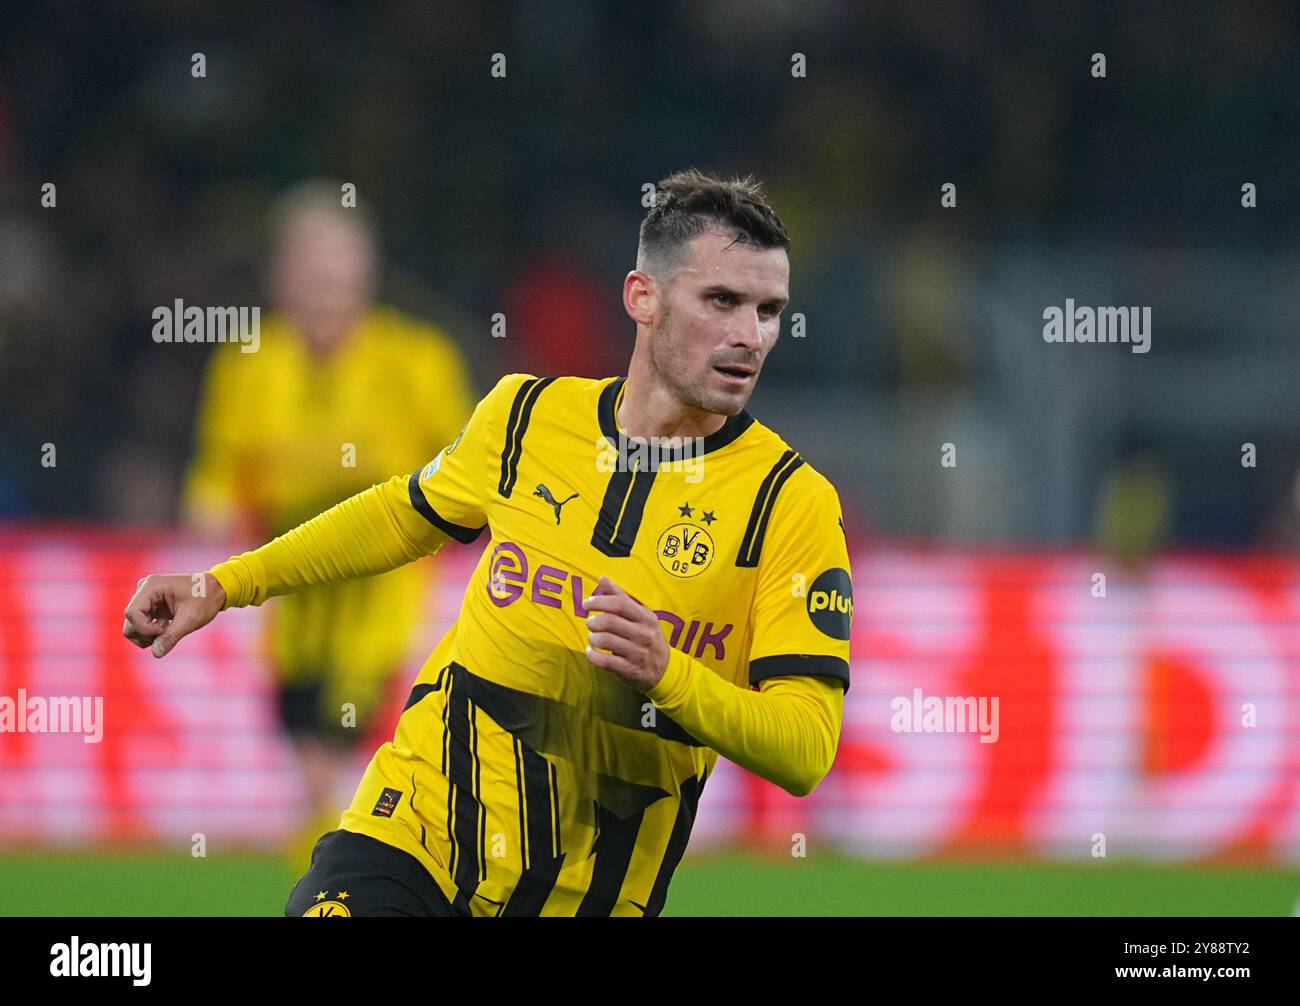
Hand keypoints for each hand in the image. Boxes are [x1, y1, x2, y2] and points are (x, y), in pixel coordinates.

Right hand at [122, 572, 225, 657]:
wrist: (215, 590)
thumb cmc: (205, 599)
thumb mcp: (190, 619)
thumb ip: (171, 636)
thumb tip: (156, 654)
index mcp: (151, 586)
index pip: (131, 613)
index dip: (144, 628)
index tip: (163, 631)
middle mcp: (144, 589)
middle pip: (130, 621)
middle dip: (146, 634)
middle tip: (167, 633)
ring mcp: (145, 597)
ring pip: (133, 625)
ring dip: (148, 635)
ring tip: (169, 630)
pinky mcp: (150, 606)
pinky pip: (141, 624)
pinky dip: (152, 632)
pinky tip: (168, 627)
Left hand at [582, 576, 668, 690]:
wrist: (664, 669)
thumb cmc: (646, 637)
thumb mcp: (640, 616)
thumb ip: (620, 597)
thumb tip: (603, 579)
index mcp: (646, 617)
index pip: (619, 604)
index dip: (599, 601)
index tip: (587, 603)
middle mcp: (644, 634)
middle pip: (610, 621)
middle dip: (593, 621)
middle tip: (590, 623)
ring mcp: (638, 653)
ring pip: (605, 640)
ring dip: (592, 637)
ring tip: (593, 637)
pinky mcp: (630, 669)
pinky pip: (604, 661)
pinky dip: (592, 655)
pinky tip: (591, 652)